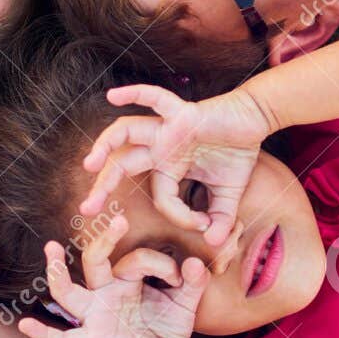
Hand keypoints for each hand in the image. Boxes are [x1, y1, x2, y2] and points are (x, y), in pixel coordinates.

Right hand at [16, 217, 209, 337]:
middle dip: (104, 240)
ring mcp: (94, 316)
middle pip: (94, 260)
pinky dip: (44, 334)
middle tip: (119, 219)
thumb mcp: (186, 303)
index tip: (181, 278)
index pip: (136, 259)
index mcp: (125, 279)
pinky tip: (25, 325)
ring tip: (51, 248)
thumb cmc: (169, 329)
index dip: (161, 265)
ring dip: (58, 272)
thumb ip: (195, 281)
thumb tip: (196, 262)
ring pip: (68, 291)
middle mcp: (105, 292)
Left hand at [81, 84, 272, 246]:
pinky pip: (156, 99)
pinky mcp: (181, 113)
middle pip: (121, 166)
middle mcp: (159, 147)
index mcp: (166, 166)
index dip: (180, 216)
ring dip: (104, 146)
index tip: (203, 226)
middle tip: (86, 209)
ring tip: (89, 165)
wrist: (252, 119)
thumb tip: (216, 243)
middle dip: (102, 187)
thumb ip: (221, 218)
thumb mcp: (227, 193)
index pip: (161, 198)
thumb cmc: (236, 151)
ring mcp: (166, 129)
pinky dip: (135, 94)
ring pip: (125, 132)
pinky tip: (111, 95)